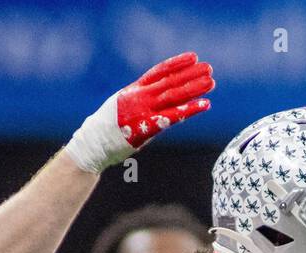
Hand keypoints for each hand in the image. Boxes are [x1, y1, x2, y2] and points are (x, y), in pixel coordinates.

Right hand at [66, 52, 213, 173]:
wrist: (94, 143)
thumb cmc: (109, 127)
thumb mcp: (124, 106)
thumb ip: (141, 100)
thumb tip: (157, 97)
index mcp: (134, 89)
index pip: (159, 71)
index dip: (177, 64)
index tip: (193, 57)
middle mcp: (140, 96)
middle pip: (170, 81)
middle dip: (191, 74)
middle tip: (209, 68)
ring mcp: (144, 110)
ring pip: (174, 95)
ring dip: (194, 88)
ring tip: (211, 82)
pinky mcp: (147, 126)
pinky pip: (173, 116)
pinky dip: (190, 110)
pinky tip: (205, 104)